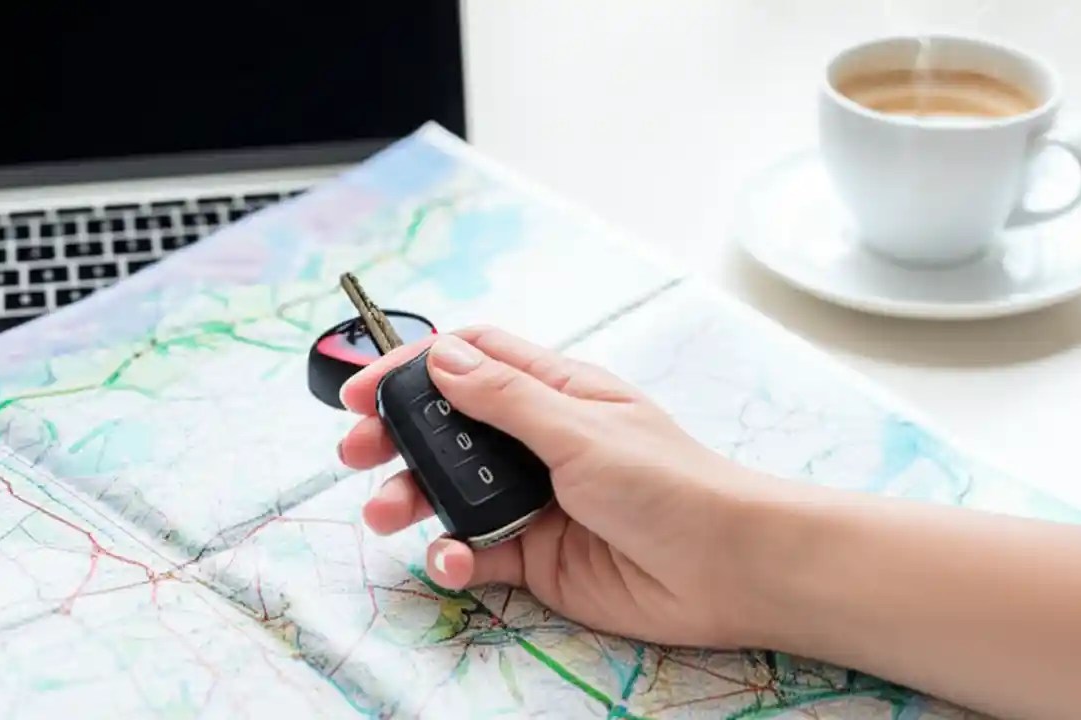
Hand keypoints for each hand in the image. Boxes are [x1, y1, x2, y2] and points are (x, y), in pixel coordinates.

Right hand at [336, 326, 772, 648]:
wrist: (726, 571)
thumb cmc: (669, 483)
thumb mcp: (581, 429)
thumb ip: (505, 398)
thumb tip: (439, 356)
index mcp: (554, 393)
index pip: (471, 361)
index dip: (413, 366)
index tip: (362, 388)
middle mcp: (536, 441)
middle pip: (446, 428)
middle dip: (395, 436)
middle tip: (354, 452)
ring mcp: (532, 500)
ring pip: (451, 492)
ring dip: (411, 499)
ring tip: (385, 514)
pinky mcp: (534, 557)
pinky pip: (477, 553)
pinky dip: (454, 558)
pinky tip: (451, 561)